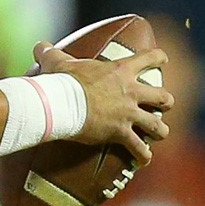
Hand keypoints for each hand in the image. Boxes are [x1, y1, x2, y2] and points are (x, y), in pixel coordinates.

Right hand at [36, 42, 171, 162]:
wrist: (60, 104)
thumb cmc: (60, 81)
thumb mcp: (56, 62)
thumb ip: (51, 53)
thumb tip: (40, 46)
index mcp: (120, 71)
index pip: (150, 58)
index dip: (158, 58)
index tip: (162, 61)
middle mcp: (131, 92)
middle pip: (162, 96)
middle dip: (164, 102)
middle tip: (161, 105)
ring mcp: (128, 114)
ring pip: (157, 125)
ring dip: (159, 131)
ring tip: (158, 135)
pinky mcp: (120, 133)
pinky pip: (138, 148)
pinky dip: (143, 155)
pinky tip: (144, 160)